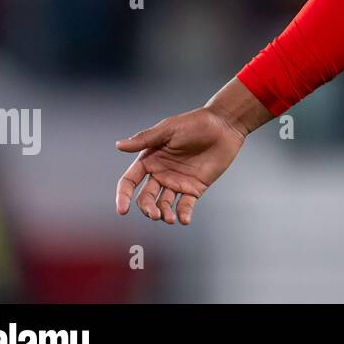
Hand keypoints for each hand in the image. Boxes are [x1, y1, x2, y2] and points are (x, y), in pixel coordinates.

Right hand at [115, 107, 246, 224]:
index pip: (129, 182)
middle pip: (146, 197)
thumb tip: (119, 145)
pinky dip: (183, 214)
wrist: (224, 126)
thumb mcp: (168, 129)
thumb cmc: (195, 123)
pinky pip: (185, 205)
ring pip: (164, 204)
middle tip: (155, 214)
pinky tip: (184, 220)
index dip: (123, 196)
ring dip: (164, 214)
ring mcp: (177, 182)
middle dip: (147, 208)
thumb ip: (145, 139)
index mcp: (150, 160)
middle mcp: (161, 174)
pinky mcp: (194, 188)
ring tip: (169, 219)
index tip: (123, 210)